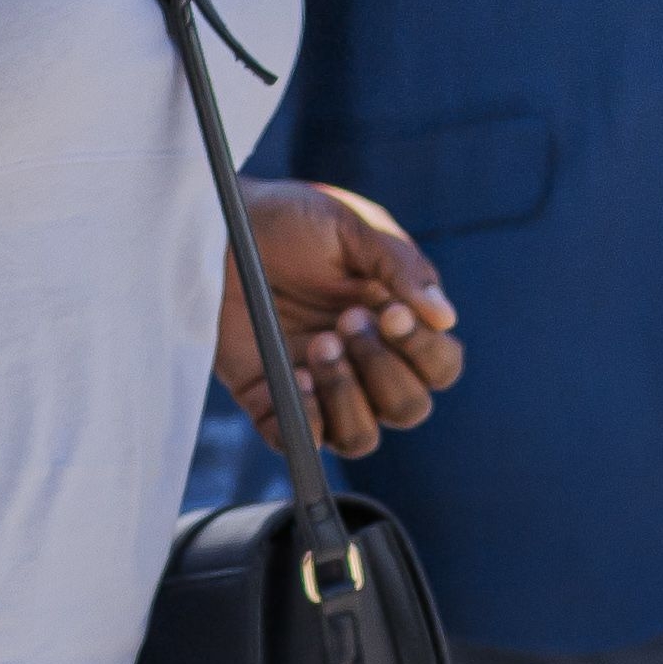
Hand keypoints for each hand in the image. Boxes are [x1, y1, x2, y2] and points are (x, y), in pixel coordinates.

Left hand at [221, 183, 457, 455]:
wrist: (217, 228)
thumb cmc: (291, 220)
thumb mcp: (353, 227)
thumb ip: (402, 268)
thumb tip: (445, 318)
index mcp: (396, 326)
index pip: (440, 367)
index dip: (424, 351)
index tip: (391, 312)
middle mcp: (365, 366)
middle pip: (409, 408)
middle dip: (383, 369)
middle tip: (347, 320)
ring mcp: (320, 389)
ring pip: (362, 437)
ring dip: (348, 396)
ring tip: (319, 346)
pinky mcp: (271, 402)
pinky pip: (301, 443)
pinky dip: (307, 420)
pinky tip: (295, 376)